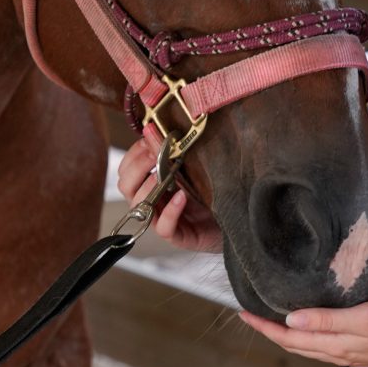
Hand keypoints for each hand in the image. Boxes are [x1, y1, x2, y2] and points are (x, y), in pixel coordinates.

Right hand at [114, 136, 224, 253]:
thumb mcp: (197, 166)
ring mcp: (164, 220)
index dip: (133, 155)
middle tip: (153, 154)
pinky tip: (181, 196)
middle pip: (126, 187)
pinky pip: (164, 228)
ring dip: (148, 188)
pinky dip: (169, 211)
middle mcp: (155, 201)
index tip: (148, 140)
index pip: (127, 171)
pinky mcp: (180, 237)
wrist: (241, 214)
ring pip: (139, 208)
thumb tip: (162, 129)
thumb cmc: (218, 190)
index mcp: (155, 183)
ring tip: (163, 174)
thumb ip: (178, 153)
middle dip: (137, 168)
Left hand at [237, 300, 367, 366]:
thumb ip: (326, 321)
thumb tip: (290, 323)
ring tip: (272, 320)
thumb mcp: (362, 318)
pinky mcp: (360, 350)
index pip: (290, 339)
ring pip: (309, 347)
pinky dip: (308, 336)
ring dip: (288, 335)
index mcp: (335, 346)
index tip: (243, 314)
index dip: (264, 328)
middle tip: (250, 314)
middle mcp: (338, 354)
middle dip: (270, 331)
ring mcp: (350, 354)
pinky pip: (323, 345)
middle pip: (295, 345)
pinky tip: (309, 325)